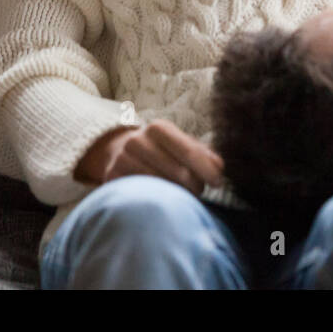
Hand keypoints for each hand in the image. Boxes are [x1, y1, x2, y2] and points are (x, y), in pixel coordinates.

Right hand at [73, 118, 224, 195]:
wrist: (118, 152)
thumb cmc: (161, 151)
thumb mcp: (180, 144)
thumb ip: (203, 154)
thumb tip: (219, 168)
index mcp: (159, 128)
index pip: (187, 151)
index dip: (206, 169)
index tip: (218, 183)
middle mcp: (137, 141)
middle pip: (177, 172)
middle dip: (195, 186)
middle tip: (200, 192)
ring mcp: (122, 160)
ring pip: (161, 187)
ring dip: (179, 196)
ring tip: (184, 197)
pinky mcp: (113, 179)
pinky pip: (144, 197)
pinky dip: (159, 202)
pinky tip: (165, 203)